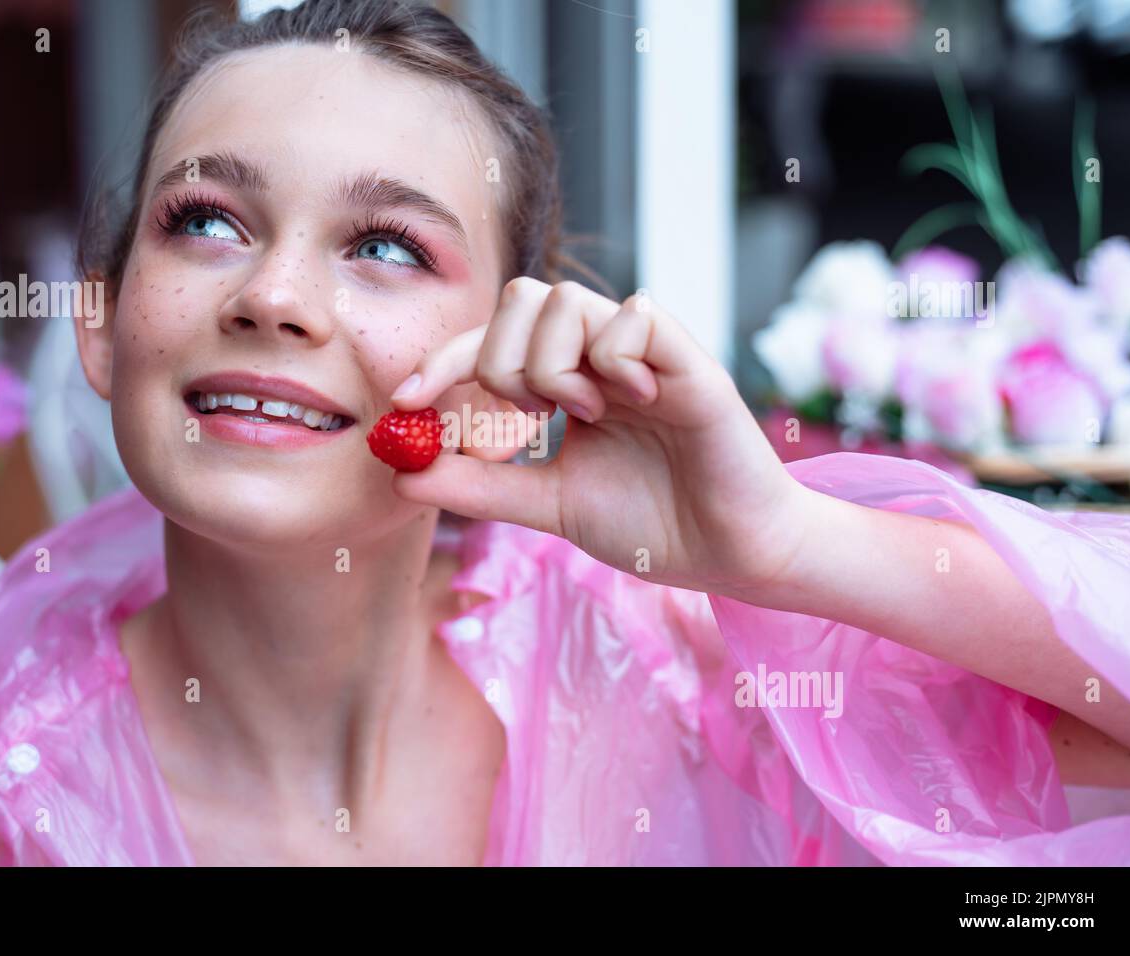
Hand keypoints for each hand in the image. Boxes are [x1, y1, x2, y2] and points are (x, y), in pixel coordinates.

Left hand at [388, 277, 812, 595]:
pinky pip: (635, 317)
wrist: (727, 554)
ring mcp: (643, 353)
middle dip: (499, 361)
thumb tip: (402, 475)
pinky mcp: (688, 360)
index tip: (406, 401)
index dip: (442, 362)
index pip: (491, 340)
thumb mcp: (548, 506)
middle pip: (522, 297)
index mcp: (567, 381)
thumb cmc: (650, 524)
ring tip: (586, 417)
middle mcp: (600, 356)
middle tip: (529, 417)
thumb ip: (480, 487)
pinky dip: (615, 360)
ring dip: (553, 365)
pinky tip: (632, 405)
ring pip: (568, 301)